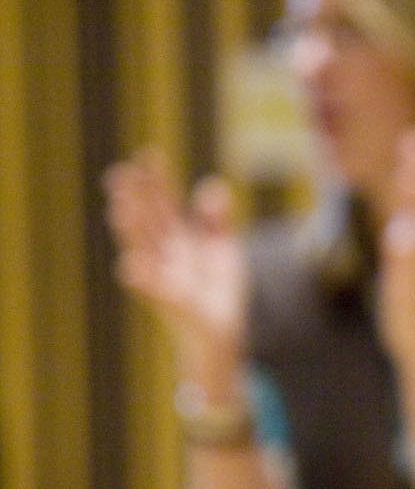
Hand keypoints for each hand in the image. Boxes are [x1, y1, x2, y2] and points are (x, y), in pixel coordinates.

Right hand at [104, 150, 245, 390]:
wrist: (221, 334)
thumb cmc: (215, 289)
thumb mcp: (222, 248)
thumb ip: (216, 219)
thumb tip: (213, 185)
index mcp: (176, 240)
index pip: (163, 204)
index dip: (156, 182)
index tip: (149, 155)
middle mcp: (164, 255)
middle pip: (148, 222)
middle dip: (136, 199)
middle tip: (122, 173)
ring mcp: (163, 278)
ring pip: (143, 250)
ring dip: (131, 230)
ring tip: (120, 207)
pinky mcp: (170, 302)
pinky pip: (152, 289)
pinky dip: (141, 277)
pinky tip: (130, 262)